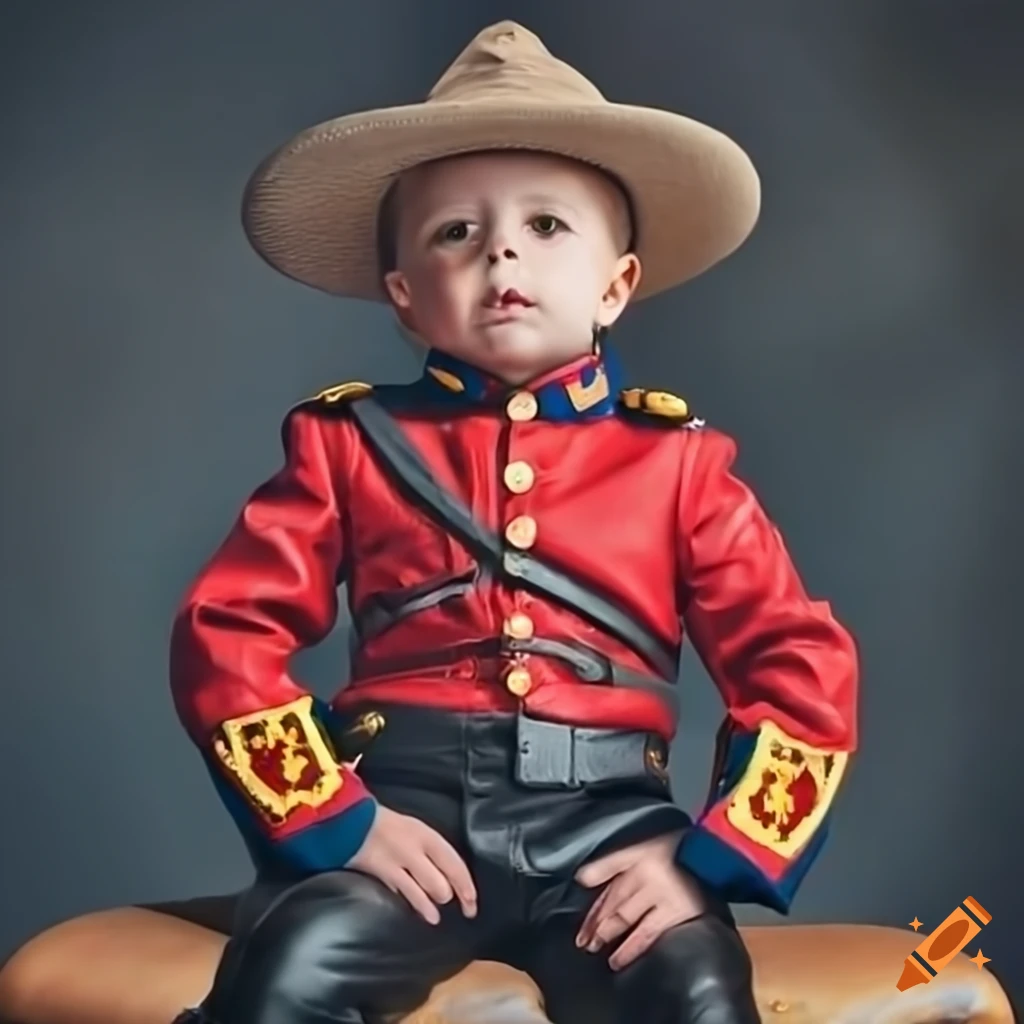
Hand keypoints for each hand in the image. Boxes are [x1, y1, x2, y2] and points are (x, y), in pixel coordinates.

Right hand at [349, 804, 477, 924]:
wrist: (352, 821)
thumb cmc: (386, 826)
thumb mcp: (414, 830)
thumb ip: (430, 851)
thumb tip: (448, 875)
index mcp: (427, 835)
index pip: (454, 862)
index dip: (466, 884)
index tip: (472, 900)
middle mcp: (417, 847)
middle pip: (444, 879)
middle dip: (452, 894)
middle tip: (458, 905)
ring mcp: (401, 860)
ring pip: (430, 889)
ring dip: (436, 902)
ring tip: (438, 913)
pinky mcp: (385, 872)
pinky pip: (409, 893)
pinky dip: (421, 906)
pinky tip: (428, 915)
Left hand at [574, 829, 704, 970]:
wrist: (717, 859)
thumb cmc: (677, 852)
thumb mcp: (641, 848)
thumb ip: (611, 864)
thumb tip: (581, 878)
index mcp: (637, 854)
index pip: (608, 879)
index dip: (594, 902)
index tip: (582, 922)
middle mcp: (645, 873)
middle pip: (614, 901)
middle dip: (595, 922)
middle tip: (583, 942)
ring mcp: (659, 893)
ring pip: (625, 918)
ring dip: (607, 935)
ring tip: (594, 949)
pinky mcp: (675, 911)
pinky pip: (647, 933)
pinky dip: (631, 948)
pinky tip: (618, 959)